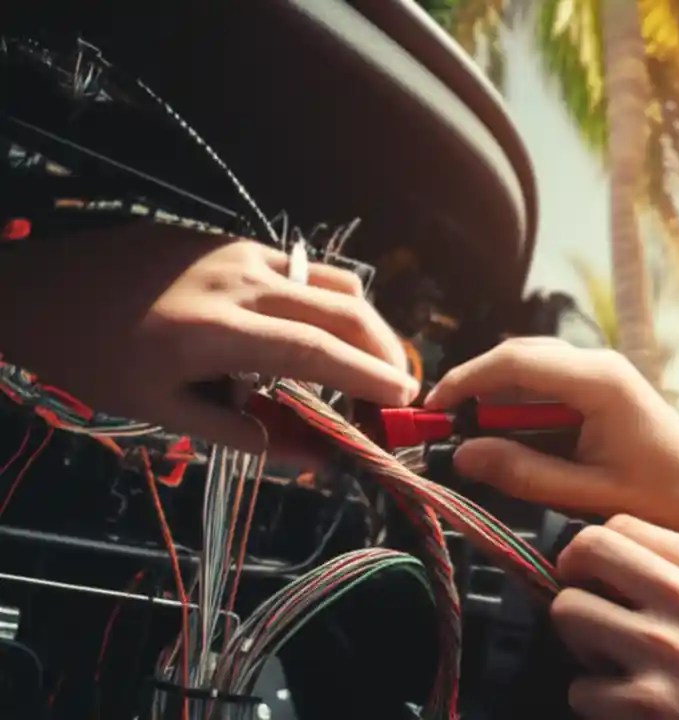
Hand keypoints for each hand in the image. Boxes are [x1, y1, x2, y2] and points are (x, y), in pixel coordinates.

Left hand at [0, 225, 417, 453]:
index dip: (367, 376)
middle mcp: (241, 281)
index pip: (315, 350)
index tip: (403, 401)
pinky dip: (331, 300)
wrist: (38, 284)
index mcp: (217, 329)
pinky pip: (303, 268)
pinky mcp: (233, 241)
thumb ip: (243, 433)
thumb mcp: (161, 409)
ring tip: (375, 360)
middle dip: (384, 348)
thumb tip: (313, 459)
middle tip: (402, 389)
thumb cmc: (92, 357)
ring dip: (365, 321)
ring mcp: (240, 252)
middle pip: (341, 307)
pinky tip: (326, 329)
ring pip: (331, 280)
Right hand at [424, 338, 678, 520]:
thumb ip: (522, 473)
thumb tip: (464, 454)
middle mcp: (598, 364)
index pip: (514, 362)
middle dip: (474, 387)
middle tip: (439, 424)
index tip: (431, 409)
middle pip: (518, 357)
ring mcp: (602, 373)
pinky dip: (519, 406)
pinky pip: (548, 386)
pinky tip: (505, 437)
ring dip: (495, 397)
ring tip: (465, 433)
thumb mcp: (586, 492)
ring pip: (530, 369)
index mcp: (597, 380)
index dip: (466, 381)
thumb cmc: (665, 497)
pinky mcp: (602, 390)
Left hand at [552, 515, 678, 719]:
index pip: (624, 524)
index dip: (598, 551)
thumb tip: (608, 561)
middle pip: (588, 548)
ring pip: (568, 610)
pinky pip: (580, 688)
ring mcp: (665, 648)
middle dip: (569, 575)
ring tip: (605, 656)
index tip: (597, 573)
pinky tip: (622, 703)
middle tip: (580, 599)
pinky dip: (594, 700)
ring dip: (577, 639)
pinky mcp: (649, 699)